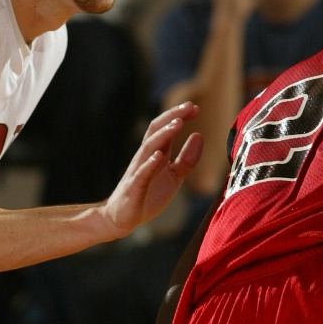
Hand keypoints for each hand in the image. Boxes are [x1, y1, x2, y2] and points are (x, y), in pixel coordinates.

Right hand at [101, 105, 202, 238]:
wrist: (123, 217)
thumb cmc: (148, 195)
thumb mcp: (174, 177)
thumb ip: (187, 159)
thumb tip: (199, 136)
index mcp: (156, 153)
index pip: (165, 128)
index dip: (179, 116)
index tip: (195, 107)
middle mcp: (145, 158)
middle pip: (155, 130)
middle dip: (172, 117)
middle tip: (189, 106)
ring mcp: (138, 171)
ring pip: (148, 148)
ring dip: (163, 135)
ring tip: (177, 124)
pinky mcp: (134, 188)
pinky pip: (141, 174)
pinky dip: (149, 164)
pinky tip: (159, 156)